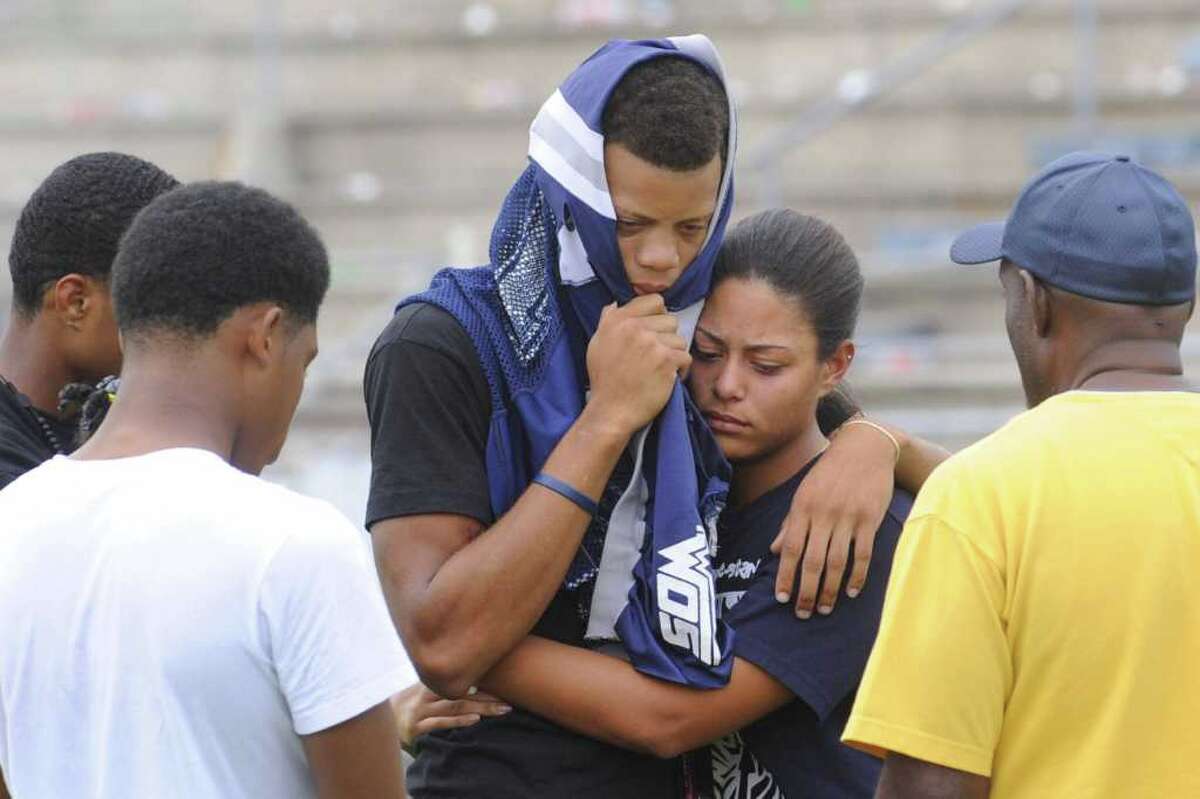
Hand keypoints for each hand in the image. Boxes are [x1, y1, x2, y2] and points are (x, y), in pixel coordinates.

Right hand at [391, 683, 510, 750]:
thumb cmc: (400, 704)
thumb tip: (471, 677)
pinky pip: (440, 722)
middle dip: (488, 695)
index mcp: (428, 680)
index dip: (483, 679)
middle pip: (462, 691)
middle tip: (509, 698)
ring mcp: (420, 709)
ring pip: (455, 705)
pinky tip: (475, 720)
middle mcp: (424, 692)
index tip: (503, 681)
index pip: (459, 677)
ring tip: (501, 710)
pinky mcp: (415, 727)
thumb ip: (438, 682)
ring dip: (481, 708)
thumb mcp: (417, 688)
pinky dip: (458, 721)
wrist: (373, 721)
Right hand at [586, 294, 690, 433]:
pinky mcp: (666, 360)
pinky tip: (667, 379)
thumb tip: (615, 304)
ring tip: (659, 369)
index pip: (654, 301)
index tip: (655, 332)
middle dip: (667, 338)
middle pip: (671, 320)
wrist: (611, 411)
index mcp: (618, 320)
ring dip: (674, 355)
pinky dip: (681, 370)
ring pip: (680, 340)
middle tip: (655, 357)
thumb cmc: (605, 381)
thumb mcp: (597, 344)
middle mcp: (634, 327)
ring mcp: (651, 343)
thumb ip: (608, 321)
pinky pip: (685, 357)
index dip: (658, 316)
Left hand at [769, 421, 896, 617]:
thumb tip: (776, 551)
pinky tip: (851, 592)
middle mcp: (823, 514)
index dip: (786, 576)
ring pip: (837, 562)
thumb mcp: (804, 493)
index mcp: (803, 508)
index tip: (782, 598)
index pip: (791, 549)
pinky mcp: (870, 519)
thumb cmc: (829, 472)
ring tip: (824, 608)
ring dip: (830, 589)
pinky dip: (857, 576)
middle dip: (807, 591)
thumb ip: (790, 523)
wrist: (864, 448)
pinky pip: (863, 554)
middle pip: (813, 561)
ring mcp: (848, 517)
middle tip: (803, 613)